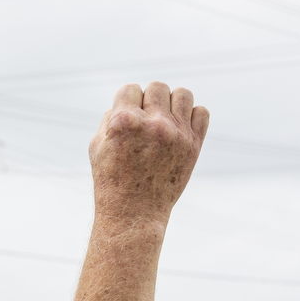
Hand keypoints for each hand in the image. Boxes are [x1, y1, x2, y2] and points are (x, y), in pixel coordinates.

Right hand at [88, 82, 208, 225]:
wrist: (134, 213)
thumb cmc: (111, 180)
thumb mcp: (97, 147)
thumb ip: (111, 117)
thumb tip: (130, 100)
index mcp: (124, 122)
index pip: (130, 88)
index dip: (126, 102)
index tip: (125, 120)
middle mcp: (152, 125)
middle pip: (157, 87)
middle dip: (148, 101)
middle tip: (144, 122)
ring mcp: (176, 134)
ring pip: (183, 93)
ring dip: (172, 103)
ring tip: (164, 120)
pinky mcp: (193, 145)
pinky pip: (202, 112)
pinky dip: (191, 116)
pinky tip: (178, 129)